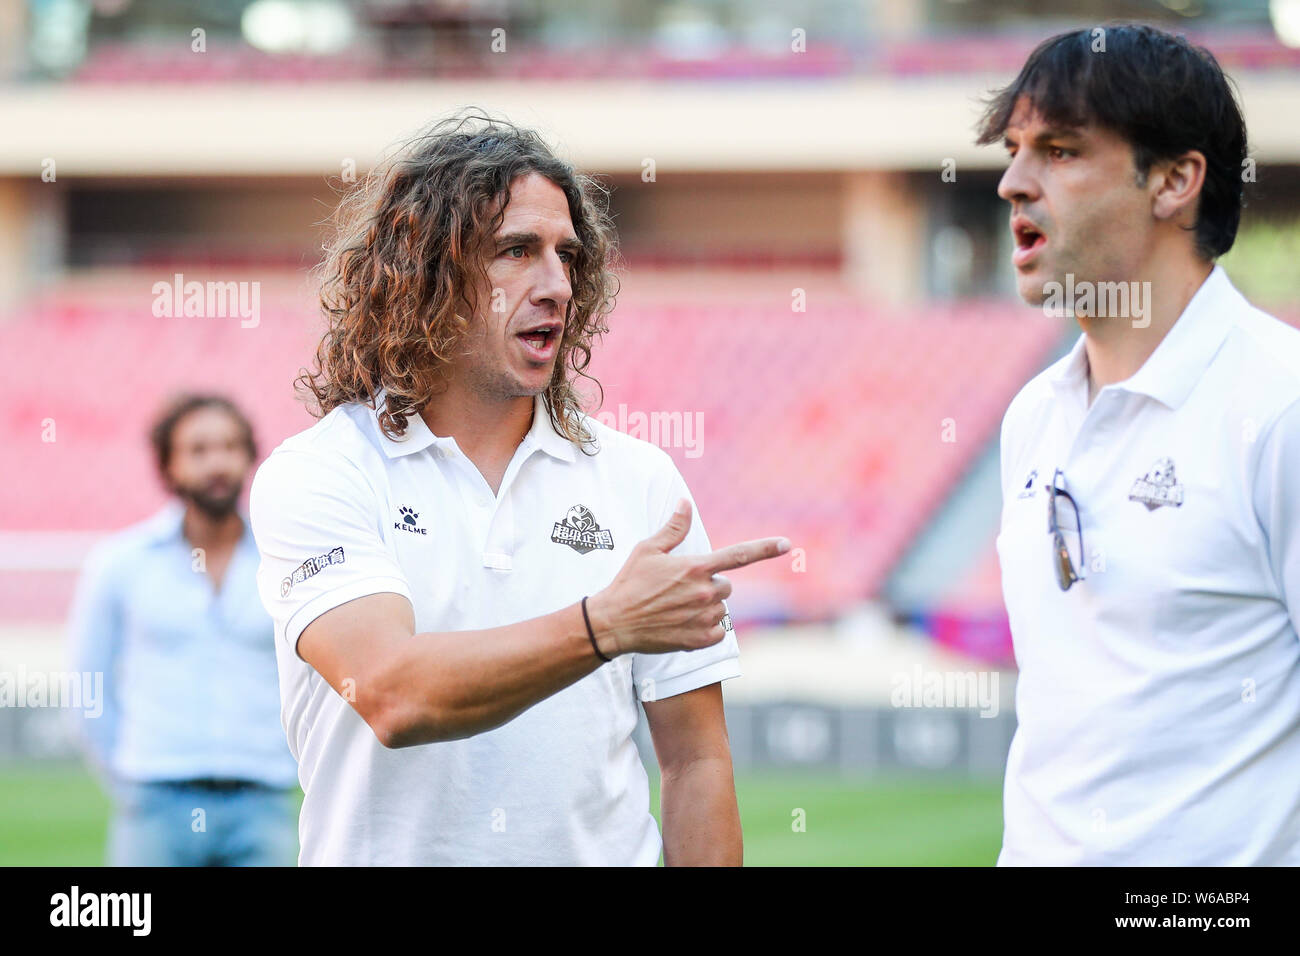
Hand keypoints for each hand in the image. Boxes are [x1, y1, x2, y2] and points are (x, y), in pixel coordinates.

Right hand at [585, 498, 789, 656]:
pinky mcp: (700, 639)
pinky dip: (705, 629)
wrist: (614, 622)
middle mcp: (705, 592)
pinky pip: (717, 632)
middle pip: (726, 586)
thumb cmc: (629, 583)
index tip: (787, 544)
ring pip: (721, 610)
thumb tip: (685, 503)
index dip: (766, 548)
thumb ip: (674, 528)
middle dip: (710, 586)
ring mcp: (704, 617)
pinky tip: (682, 625)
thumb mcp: (648, 549)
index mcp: (696, 567)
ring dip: (706, 608)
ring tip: (677, 609)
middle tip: (681, 590)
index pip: (740, 555)